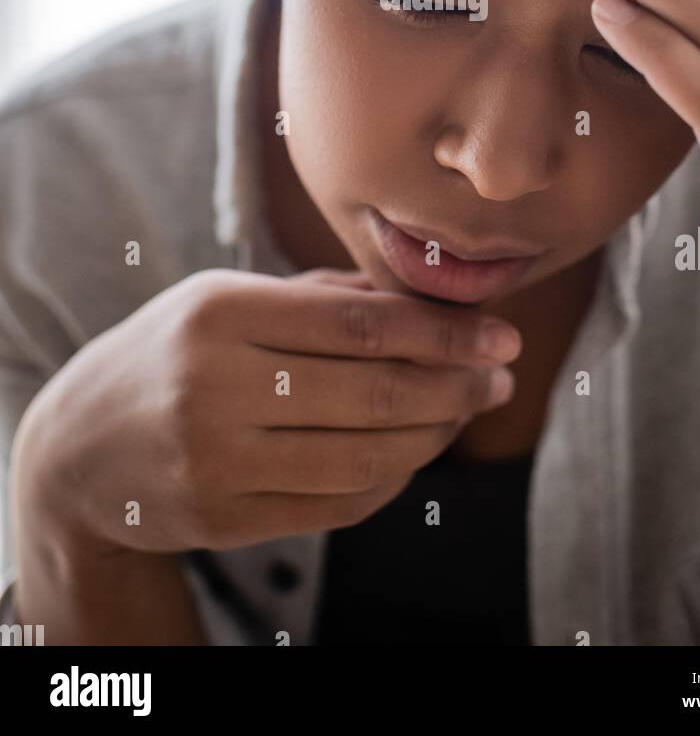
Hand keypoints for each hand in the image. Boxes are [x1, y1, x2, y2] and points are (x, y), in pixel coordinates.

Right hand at [13, 267, 519, 556]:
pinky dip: (391, 479)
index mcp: (221, 314)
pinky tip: (416, 449)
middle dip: (455, 385)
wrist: (81, 448)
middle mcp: (215, 387)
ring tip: (467, 409)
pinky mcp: (224, 519)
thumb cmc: (175, 352)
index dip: (442, 333)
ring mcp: (218, 462)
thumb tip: (432, 302)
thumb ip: (326, 297)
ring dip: (435, 436)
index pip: (359, 324)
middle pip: (372, 393)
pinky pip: (337, 506)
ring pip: (364, 457)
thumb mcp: (229, 298)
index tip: (499, 335)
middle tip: (500, 375)